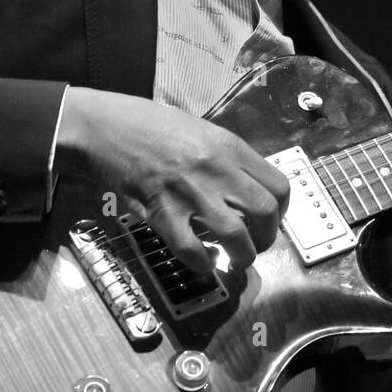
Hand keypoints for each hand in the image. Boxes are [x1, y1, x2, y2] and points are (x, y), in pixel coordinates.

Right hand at [56, 87, 289, 273]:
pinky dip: (202, 264)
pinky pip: (192, 250)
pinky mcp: (162, 212)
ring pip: (236, 236)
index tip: (271, 220)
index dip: (282, 211)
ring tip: (236, 260)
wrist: (109, 128)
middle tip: (256, 244)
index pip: (279, 186)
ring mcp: (190, 192)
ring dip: (242, 256)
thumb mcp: (204, 133)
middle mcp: (217, 170)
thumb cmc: (155, 128)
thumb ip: (230, 161)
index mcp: (230, 148)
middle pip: (266, 212)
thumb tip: (250, 192)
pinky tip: (203, 263)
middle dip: (267, 237)